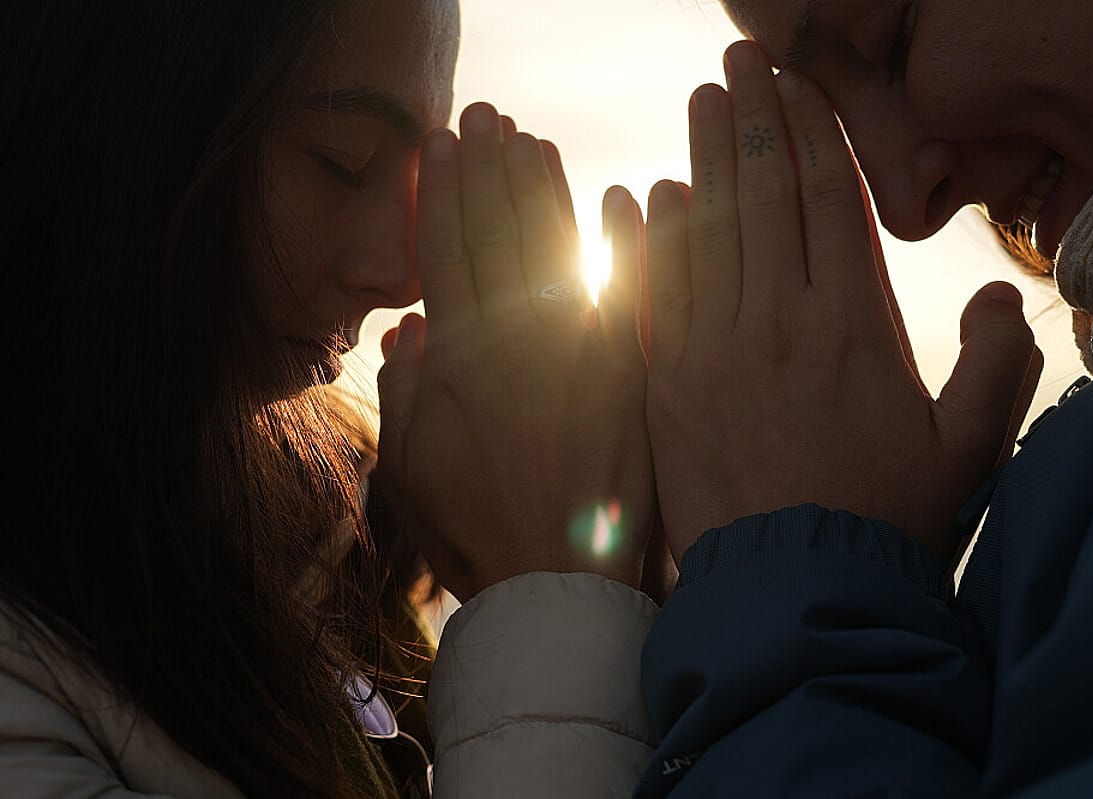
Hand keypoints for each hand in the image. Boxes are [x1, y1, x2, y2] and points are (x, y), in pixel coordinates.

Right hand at [375, 103, 654, 601]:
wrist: (560, 587)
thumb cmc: (476, 536)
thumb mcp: (409, 473)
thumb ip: (403, 393)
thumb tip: (408, 327)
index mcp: (457, 360)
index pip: (443, 251)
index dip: (438, 191)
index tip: (438, 143)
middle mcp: (517, 342)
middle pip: (498, 233)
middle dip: (487, 167)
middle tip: (484, 117)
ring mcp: (579, 353)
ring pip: (559, 249)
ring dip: (542, 189)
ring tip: (531, 143)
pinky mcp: (630, 374)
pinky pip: (628, 290)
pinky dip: (622, 241)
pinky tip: (618, 197)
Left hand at [635, 42, 1040, 567]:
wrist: (795, 593)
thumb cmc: (884, 521)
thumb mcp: (965, 446)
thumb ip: (996, 364)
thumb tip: (1003, 297)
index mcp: (853, 325)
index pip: (828, 203)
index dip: (812, 135)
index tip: (797, 89)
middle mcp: (779, 322)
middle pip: (763, 197)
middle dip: (753, 121)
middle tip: (741, 65)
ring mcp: (715, 351)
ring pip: (705, 232)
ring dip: (702, 158)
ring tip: (701, 101)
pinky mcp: (667, 387)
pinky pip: (654, 296)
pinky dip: (649, 241)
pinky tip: (647, 195)